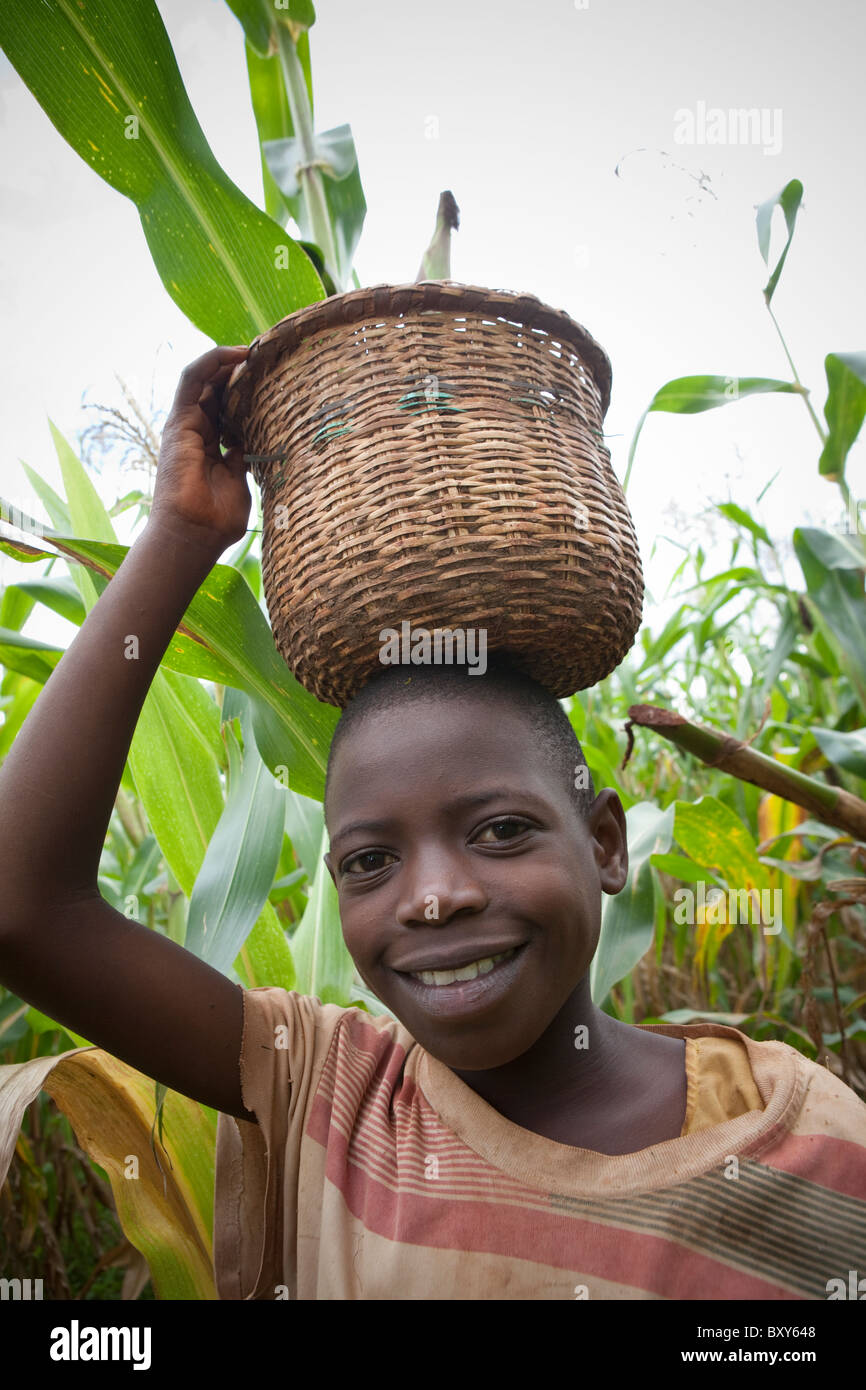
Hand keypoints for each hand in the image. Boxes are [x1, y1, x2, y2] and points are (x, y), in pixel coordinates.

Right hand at [149, 345, 251, 556]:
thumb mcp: (241, 482)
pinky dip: (212, 362)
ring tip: (257, 350)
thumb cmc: (216, 520)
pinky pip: (191, 380)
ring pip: (206, 379)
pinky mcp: (179, 421)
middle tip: (271, 359)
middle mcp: (198, 432)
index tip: (277, 381)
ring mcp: (186, 425)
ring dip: (229, 361)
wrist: (192, 534)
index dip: (250, 392)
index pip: (231, 409)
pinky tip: (235, 353)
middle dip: (243, 372)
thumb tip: (262, 445)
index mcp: (214, 446)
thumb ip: (247, 460)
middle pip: (219, 390)